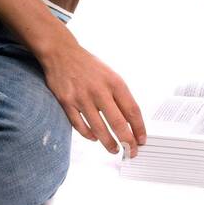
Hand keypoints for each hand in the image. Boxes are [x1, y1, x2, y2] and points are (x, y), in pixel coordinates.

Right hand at [37, 42, 145, 157]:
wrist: (62, 53)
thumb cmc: (88, 65)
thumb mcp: (111, 75)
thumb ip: (120, 96)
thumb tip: (130, 120)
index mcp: (115, 82)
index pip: (132, 111)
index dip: (139, 129)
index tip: (142, 140)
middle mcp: (100, 91)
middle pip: (118, 123)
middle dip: (127, 141)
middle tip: (131, 151)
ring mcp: (82, 98)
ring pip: (99, 129)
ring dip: (109, 143)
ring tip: (114, 149)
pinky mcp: (67, 102)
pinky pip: (80, 126)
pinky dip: (89, 135)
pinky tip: (94, 138)